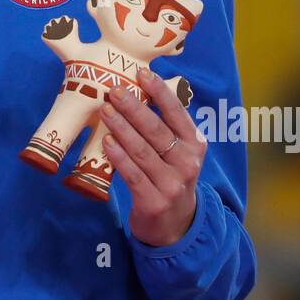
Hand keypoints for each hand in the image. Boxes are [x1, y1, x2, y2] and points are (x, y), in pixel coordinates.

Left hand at [100, 67, 206, 247]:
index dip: (160, 92)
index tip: (142, 73)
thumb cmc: (171, 176)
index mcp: (194, 144)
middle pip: (157, 130)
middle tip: (114, 91)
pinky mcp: (154, 202)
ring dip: (121, 128)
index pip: (177, 113)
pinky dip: (119, 156)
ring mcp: (172, 184)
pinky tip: (106, 141)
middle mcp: (187, 162)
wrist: (175, 226)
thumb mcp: (178, 152)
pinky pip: (133, 174)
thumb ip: (165, 126)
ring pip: (142, 151)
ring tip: (105, 110)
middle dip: (134, 108)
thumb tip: (139, 88)